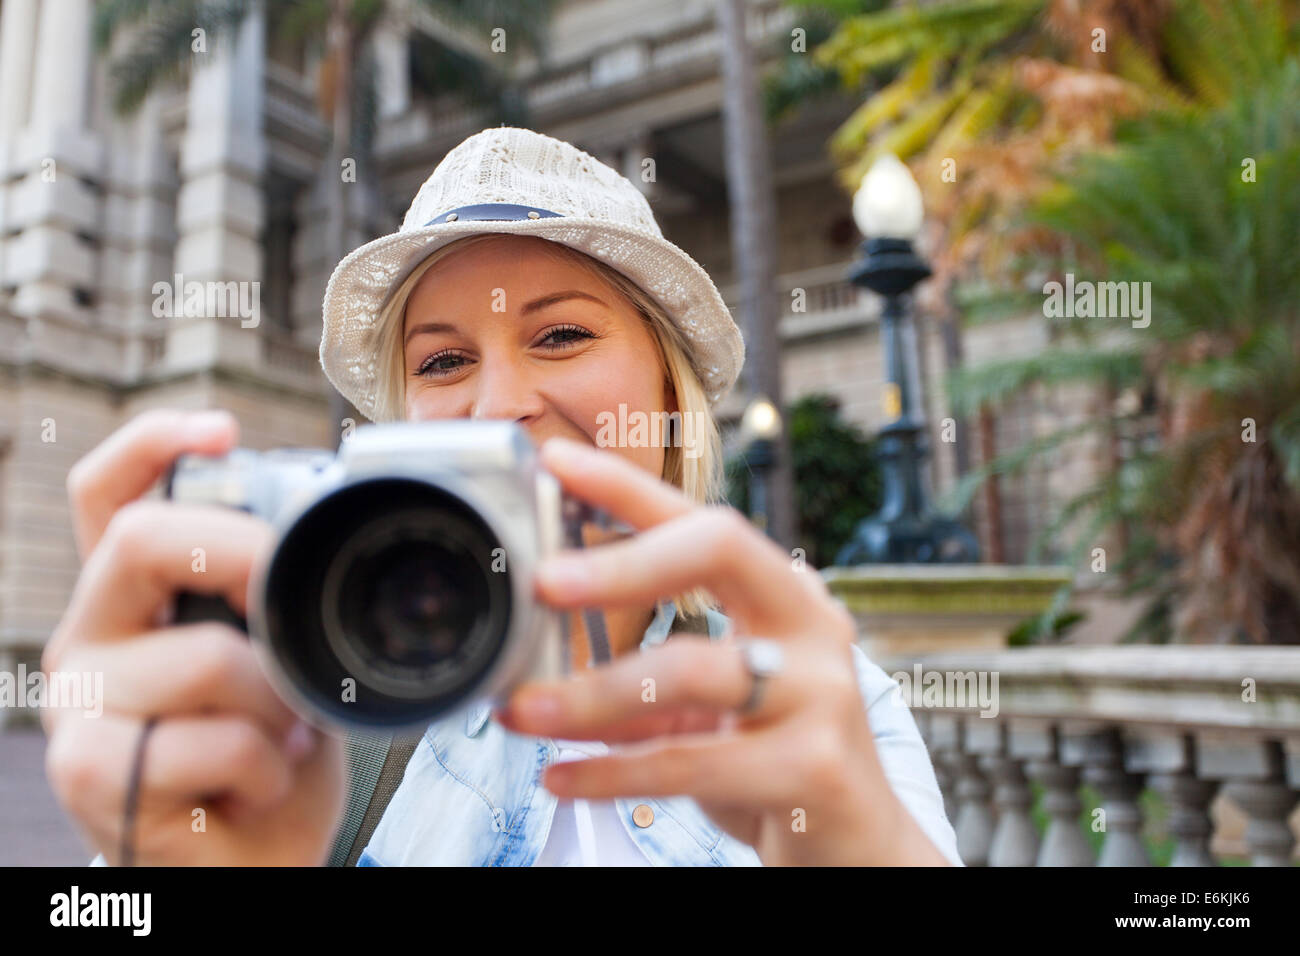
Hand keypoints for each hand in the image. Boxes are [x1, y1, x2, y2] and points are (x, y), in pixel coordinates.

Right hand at [43, 409, 344, 865]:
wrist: (250, 862)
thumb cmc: (266, 751)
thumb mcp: (277, 660)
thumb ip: (270, 599)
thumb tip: (319, 517)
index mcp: (132, 600)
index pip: (109, 496)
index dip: (153, 444)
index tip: (221, 428)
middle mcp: (89, 640)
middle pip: (142, 540)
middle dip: (246, 556)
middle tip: (290, 611)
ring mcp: (84, 709)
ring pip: (210, 655)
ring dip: (281, 700)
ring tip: (283, 733)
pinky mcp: (96, 775)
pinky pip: (221, 739)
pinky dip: (271, 764)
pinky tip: (258, 782)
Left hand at [494, 437, 949, 865]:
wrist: (858, 847)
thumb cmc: (774, 760)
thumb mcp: (708, 705)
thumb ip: (642, 674)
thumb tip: (539, 656)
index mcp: (783, 595)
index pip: (701, 520)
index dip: (627, 486)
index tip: (554, 458)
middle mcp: (812, 625)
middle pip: (720, 548)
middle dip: (624, 557)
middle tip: (543, 581)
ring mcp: (821, 692)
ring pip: (690, 669)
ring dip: (591, 692)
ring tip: (520, 710)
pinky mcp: (814, 768)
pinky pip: (690, 762)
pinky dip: (612, 772)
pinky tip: (560, 777)